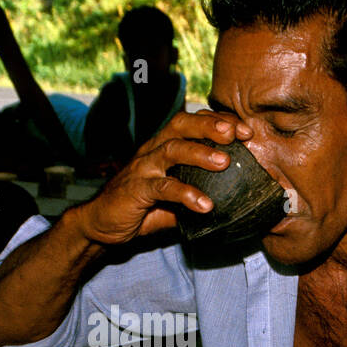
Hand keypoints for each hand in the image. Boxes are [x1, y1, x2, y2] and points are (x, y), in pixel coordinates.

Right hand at [71, 110, 253, 247]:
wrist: (100, 224)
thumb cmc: (139, 207)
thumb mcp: (173, 198)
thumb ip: (196, 191)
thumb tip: (233, 199)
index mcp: (163, 146)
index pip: (192, 123)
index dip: (219, 122)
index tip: (246, 131)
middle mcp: (152, 150)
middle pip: (181, 125)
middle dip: (210, 126)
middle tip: (237, 134)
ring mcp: (142, 168)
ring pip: (172, 150)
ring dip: (200, 153)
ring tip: (225, 163)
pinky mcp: (135, 189)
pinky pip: (162, 188)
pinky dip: (185, 194)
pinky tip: (205, 205)